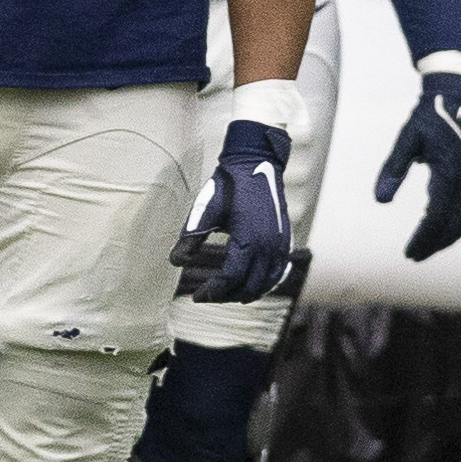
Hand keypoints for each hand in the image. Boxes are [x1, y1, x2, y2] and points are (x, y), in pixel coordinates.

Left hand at [175, 120, 291, 302]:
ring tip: (225, 293)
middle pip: (250, 286)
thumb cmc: (228, 186)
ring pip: (267, 282)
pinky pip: (279, 272)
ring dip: (247, 292)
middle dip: (227, 296)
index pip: (232, 278)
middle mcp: (270, 246)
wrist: (256, 164)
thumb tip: (175, 262)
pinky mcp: (285, 240)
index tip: (197, 297)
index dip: (214, 291)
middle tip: (207, 296)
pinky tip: (249, 285)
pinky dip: (265, 283)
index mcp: (249, 239)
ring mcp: (281, 244)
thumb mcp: (204, 210)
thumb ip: (190, 238)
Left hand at [375, 73, 460, 259]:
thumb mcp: (405, 140)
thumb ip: (393, 169)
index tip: (409, 253)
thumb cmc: (427, 118)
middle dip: (435, 243)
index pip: (437, 215)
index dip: (424, 237)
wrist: (456, 97)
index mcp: (451, 171)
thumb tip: (380, 200)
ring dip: (449, 237)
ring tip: (426, 249)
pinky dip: (459, 224)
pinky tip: (443, 232)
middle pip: (454, 222)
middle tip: (414, 256)